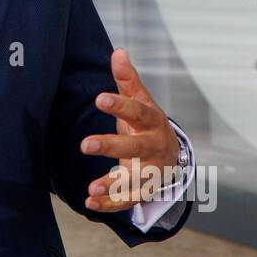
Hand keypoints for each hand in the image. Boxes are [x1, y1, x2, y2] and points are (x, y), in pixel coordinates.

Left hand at [81, 49, 180, 212]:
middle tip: (84, 144)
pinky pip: (128, 200)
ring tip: (91, 188)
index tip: (99, 99)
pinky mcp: (144, 191)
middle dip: (111, 147)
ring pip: (134, 180)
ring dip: (113, 185)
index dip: (120, 105)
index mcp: (152, 122)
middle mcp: (154, 147)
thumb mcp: (141, 101)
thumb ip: (127, 80)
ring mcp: (151, 172)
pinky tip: (90, 202)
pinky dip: (110, 204)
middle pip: (135, 148)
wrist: (172, 156)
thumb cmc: (147, 123)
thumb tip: (118, 52)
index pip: (138, 112)